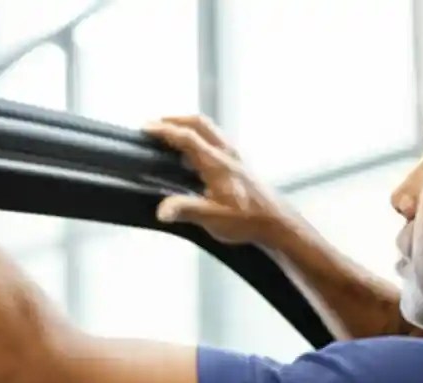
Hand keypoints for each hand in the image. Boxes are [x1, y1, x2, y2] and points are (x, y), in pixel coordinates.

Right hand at [144, 115, 298, 246]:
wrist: (276, 222)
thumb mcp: (213, 218)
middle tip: (156, 124)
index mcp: (217, 164)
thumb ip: (186, 210)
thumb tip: (161, 210)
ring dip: (188, 125)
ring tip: (171, 132)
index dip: (165, 131)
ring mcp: (235, 156)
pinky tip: (193, 150)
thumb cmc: (246, 220)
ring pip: (210, 128)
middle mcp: (226, 154)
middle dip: (175, 120)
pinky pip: (216, 138)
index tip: (146, 128)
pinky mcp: (239, 162)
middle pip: (200, 123)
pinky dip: (200, 135)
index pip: (187, 138)